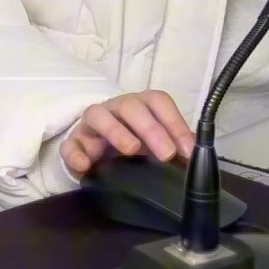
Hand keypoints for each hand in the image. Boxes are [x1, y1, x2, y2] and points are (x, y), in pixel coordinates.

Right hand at [59, 91, 195, 176]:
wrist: (99, 161)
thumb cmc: (133, 148)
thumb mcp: (157, 147)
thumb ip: (176, 149)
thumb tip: (198, 158)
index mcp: (141, 106)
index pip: (158, 102)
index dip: (174, 123)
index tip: (187, 150)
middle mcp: (116, 108)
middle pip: (131, 106)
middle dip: (151, 128)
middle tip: (166, 154)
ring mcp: (92, 123)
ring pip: (98, 115)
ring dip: (116, 131)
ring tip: (131, 151)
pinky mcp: (74, 142)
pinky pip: (71, 143)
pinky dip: (76, 153)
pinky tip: (86, 166)